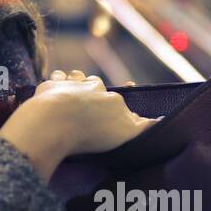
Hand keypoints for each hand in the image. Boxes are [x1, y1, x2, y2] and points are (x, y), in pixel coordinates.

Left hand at [0, 69, 158, 181]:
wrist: (56, 122)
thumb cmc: (91, 132)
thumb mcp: (126, 134)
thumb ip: (143, 127)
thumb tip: (161, 120)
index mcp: (112, 98)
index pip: (117, 97)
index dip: (115, 102)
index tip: (113, 104)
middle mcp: (93, 86)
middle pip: (96, 84)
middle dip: (94, 90)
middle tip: (90, 104)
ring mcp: (70, 84)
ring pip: (76, 76)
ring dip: (75, 81)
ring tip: (73, 91)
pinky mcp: (49, 86)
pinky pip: (55, 78)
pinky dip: (56, 81)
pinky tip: (54, 87)